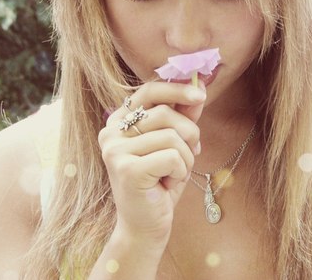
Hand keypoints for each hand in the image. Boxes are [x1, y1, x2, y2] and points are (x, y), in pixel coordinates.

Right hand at [98, 81, 205, 248]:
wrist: (146, 226)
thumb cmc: (161, 181)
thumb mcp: (175, 143)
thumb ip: (183, 115)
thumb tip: (198, 86)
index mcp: (119, 121)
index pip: (148, 91)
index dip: (176, 89)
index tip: (200, 94)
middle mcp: (111, 132)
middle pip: (166, 114)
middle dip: (189, 134)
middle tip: (188, 154)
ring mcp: (115, 150)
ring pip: (172, 136)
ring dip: (186, 157)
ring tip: (174, 173)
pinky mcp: (126, 169)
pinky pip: (172, 156)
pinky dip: (180, 171)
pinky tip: (167, 184)